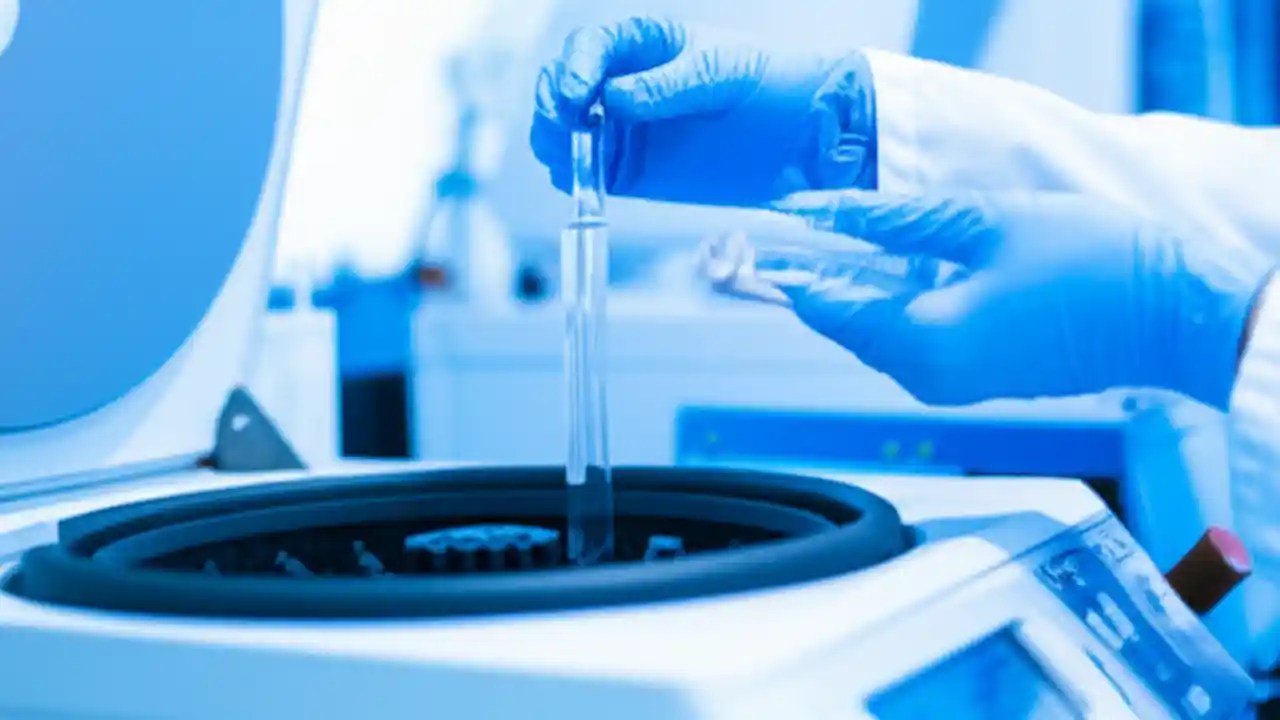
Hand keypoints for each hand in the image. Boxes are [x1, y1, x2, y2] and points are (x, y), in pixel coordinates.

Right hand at [530, 17, 874, 205]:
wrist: (792, 130)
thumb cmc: (761, 82)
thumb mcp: (719, 73)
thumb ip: (667, 87)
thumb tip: (616, 100)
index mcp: (639, 44)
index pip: (588, 49)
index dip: (573, 71)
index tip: (576, 98)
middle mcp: (619, 82)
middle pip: (560, 87)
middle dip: (552, 106)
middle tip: (565, 128)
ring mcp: (618, 127)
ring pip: (560, 130)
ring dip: (552, 140)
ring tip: (568, 156)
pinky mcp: (624, 167)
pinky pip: (582, 170)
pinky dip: (570, 174)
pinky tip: (579, 178)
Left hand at [772, 191, 1271, 408]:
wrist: (1169, 314)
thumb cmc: (1090, 264)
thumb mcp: (982, 223)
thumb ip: (893, 222)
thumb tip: (824, 213)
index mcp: (922, 340)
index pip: (826, 308)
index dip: (788, 271)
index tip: (762, 239)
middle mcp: (927, 376)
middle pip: (846, 327)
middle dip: (817, 281)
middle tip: (791, 235)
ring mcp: (952, 384)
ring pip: (878, 336)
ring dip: (857, 293)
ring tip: (839, 245)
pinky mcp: (976, 379)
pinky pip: (912, 344)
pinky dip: (895, 309)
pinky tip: (900, 272)